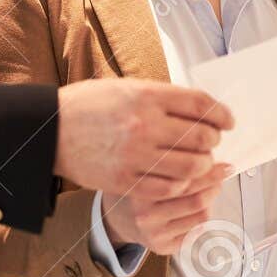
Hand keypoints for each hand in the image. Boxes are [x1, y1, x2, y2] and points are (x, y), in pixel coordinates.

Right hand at [54, 78, 233, 199]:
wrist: (49, 130)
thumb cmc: (86, 106)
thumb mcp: (124, 88)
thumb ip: (160, 98)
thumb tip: (198, 109)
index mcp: (146, 96)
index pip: (201, 105)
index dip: (221, 114)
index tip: (227, 121)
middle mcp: (143, 124)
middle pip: (201, 137)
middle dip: (212, 142)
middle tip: (210, 143)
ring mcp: (134, 155)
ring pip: (190, 166)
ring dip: (201, 166)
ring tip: (197, 163)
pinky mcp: (124, 179)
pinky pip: (167, 187)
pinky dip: (180, 184)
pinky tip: (178, 179)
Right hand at [101, 163, 230, 254]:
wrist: (115, 217)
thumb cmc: (138, 186)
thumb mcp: (143, 167)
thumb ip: (168, 161)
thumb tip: (207, 154)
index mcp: (138, 191)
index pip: (185, 179)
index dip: (207, 168)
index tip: (217, 160)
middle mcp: (144, 214)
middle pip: (198, 199)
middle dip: (215, 183)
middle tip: (223, 171)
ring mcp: (153, 232)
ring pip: (201, 214)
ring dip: (211, 199)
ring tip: (210, 187)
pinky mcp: (161, 247)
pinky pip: (196, 230)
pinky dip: (201, 216)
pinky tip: (196, 207)